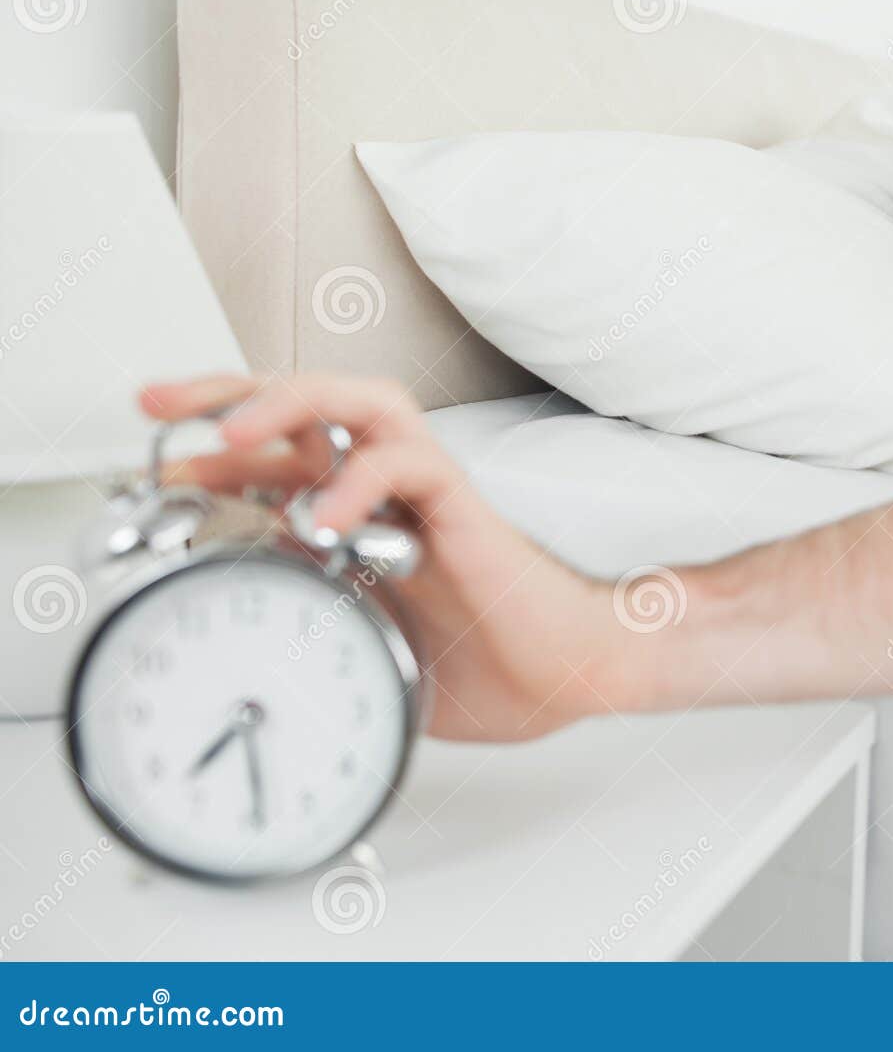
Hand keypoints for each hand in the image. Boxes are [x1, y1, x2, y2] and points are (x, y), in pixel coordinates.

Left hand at [140, 373, 639, 740]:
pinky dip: (358, 479)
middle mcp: (388, 491)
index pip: (276, 457)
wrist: (568, 671)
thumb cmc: (491, 662)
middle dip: (221, 395)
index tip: (152, 471)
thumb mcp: (368, 651)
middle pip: (303, 405)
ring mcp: (427, 490)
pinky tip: (324, 518)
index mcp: (362, 518)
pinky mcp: (464, 503)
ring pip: (358, 402)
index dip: (209, 455)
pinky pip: (410, 462)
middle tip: (156, 405)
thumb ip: (312, 632)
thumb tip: (246, 659)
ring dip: (286, 403)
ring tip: (228, 429)